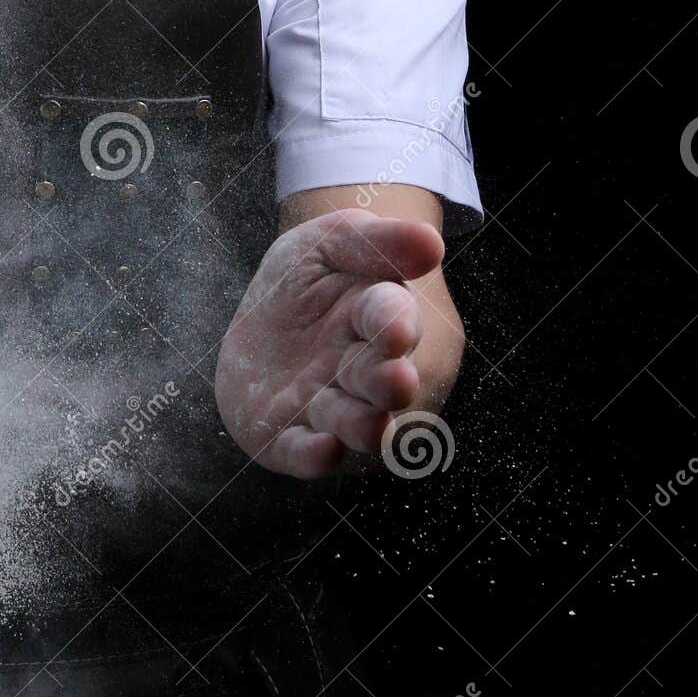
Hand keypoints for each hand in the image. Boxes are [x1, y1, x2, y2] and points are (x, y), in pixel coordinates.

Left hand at [215, 208, 444, 478]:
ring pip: (353, 424)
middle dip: (388, 384)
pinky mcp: (289, 436)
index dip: (392, 324)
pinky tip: (322, 450)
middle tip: (395, 383)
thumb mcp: (332, 240)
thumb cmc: (311, 273)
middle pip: (380, 381)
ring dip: (362, 426)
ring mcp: (327, 406)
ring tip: (370, 426)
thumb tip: (430, 244)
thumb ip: (379, 240)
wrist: (267, 314)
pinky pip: (304, 453)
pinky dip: (314, 456)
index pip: (390, 319)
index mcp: (378, 318)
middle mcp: (361, 370)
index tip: (395, 328)